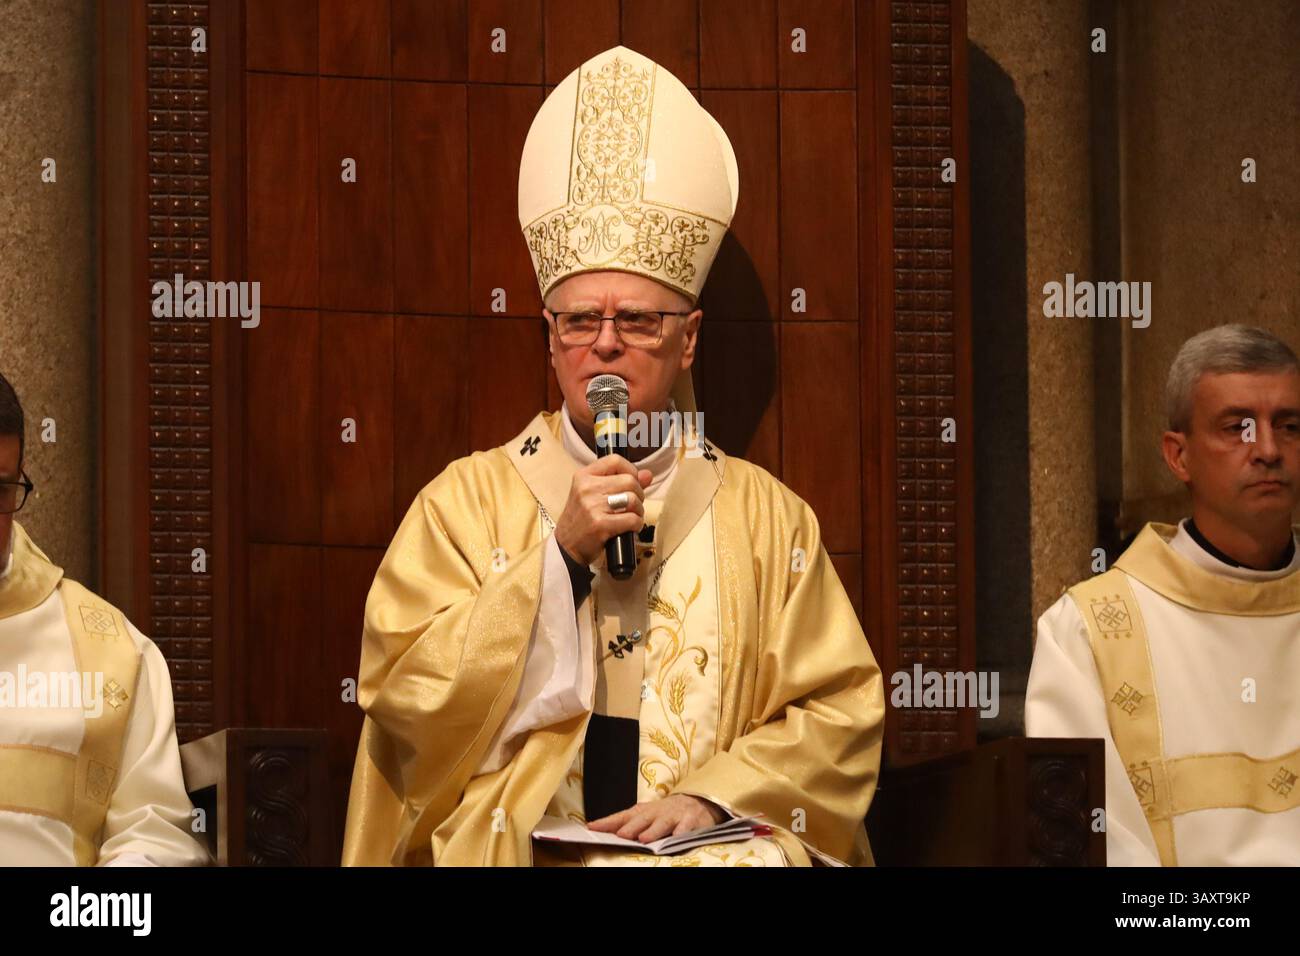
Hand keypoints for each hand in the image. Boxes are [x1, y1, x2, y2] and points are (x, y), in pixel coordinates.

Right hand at [554, 454, 652, 565]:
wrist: (566, 545)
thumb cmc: (582, 519)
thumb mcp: (594, 494)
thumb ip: (620, 482)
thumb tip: (647, 475)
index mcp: (584, 476)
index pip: (615, 460)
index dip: (630, 470)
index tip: (631, 482)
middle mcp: (587, 488)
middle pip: (629, 481)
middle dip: (638, 494)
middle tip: (632, 505)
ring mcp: (593, 506)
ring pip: (633, 499)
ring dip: (638, 510)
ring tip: (631, 516)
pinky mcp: (600, 524)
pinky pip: (632, 519)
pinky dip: (637, 524)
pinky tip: (630, 527)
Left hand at [586, 794, 727, 841]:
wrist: (699, 801)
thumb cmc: (668, 812)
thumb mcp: (649, 815)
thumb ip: (631, 824)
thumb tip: (609, 833)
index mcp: (645, 811)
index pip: (623, 815)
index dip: (608, 821)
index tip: (592, 827)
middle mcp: (658, 811)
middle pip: (642, 818)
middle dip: (631, 826)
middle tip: (620, 835)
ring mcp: (675, 814)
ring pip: (663, 822)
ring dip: (653, 830)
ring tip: (644, 838)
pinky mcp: (692, 819)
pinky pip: (686, 826)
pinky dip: (681, 831)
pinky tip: (676, 837)